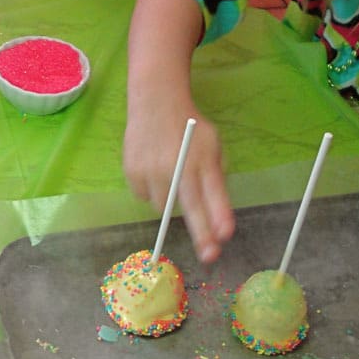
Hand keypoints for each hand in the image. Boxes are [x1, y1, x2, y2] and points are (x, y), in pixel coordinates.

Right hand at [123, 106, 233, 263]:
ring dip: (169, 201)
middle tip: (210, 256)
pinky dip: (150, 190)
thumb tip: (216, 216)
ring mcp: (152, 169)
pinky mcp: (133, 171)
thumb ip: (215, 176)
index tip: (225, 236)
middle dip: (202, 234)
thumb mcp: (212, 145)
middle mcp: (177, 165)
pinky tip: (153, 170)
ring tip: (169, 178)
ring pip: (163, 207)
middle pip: (190, 207)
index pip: (213, 192)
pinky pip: (144, 196)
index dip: (219, 215)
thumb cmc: (189, 126)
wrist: (155, 102)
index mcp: (202, 158)